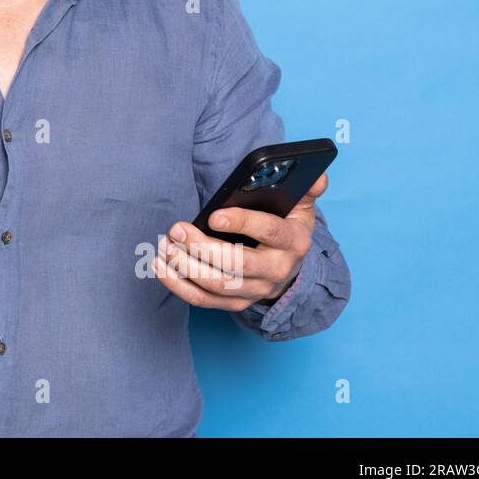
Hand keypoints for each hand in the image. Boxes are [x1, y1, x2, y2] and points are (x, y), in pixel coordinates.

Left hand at [153, 172, 327, 310]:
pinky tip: (161, 266)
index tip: (214, 214)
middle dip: (202, 248)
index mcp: (293, 241)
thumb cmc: (285, 226)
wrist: (287, 265)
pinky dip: (179, 285)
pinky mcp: (236, 303)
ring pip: (217, 284)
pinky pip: (204, 300)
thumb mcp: (300, 206)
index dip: (242, 223)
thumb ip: (306, 188)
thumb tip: (317, 175)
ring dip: (185, 266)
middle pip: (237, 264)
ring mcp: (256, 290)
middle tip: (176, 229)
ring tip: (165, 246)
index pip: (269, 231)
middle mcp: (276, 270)